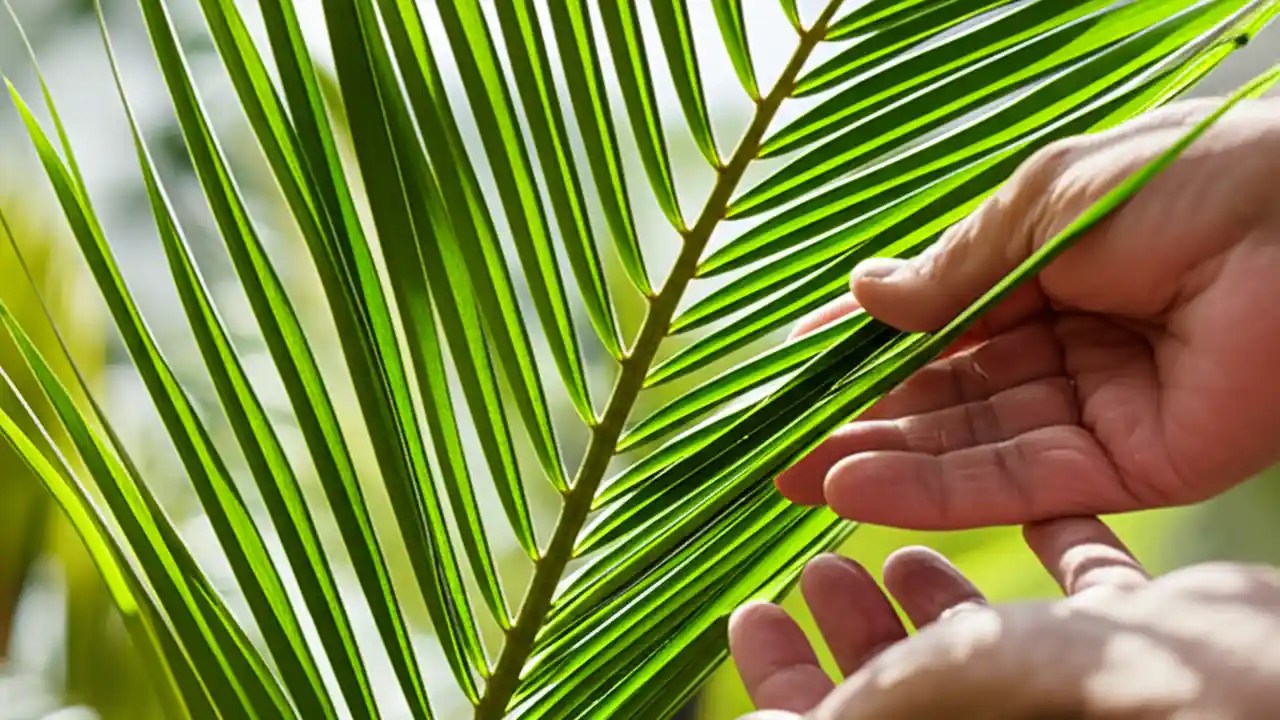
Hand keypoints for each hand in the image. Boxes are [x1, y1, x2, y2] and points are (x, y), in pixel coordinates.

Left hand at [729, 517, 1279, 718]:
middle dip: (855, 623)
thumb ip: (854, 710)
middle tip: (817, 565)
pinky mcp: (1151, 642)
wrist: (1256, 692)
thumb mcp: (937, 693)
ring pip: (989, 641)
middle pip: (907, 679)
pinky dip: (1052, 545)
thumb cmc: (1087, 700)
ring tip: (894, 545)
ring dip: (936, 591)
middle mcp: (1012, 714)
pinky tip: (1023, 509)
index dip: (783, 678)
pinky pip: (1087, 592)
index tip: (751, 615)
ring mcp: (1084, 686)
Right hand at [775, 97, 1279, 528]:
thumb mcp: (1048, 205)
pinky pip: (1018, 484)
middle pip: (951, 397)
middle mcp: (1071, 347)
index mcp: (1057, 272)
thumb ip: (957, 264)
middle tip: (780, 442)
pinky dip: (936, 490)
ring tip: (796, 473)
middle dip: (865, 419)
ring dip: (883, 463)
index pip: (946, 323)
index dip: (873, 346)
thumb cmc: (1195, 181)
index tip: (800, 366)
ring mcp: (1100, 413)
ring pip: (972, 448)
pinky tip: (858, 486)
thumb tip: (865, 290)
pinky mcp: (1132, 471)